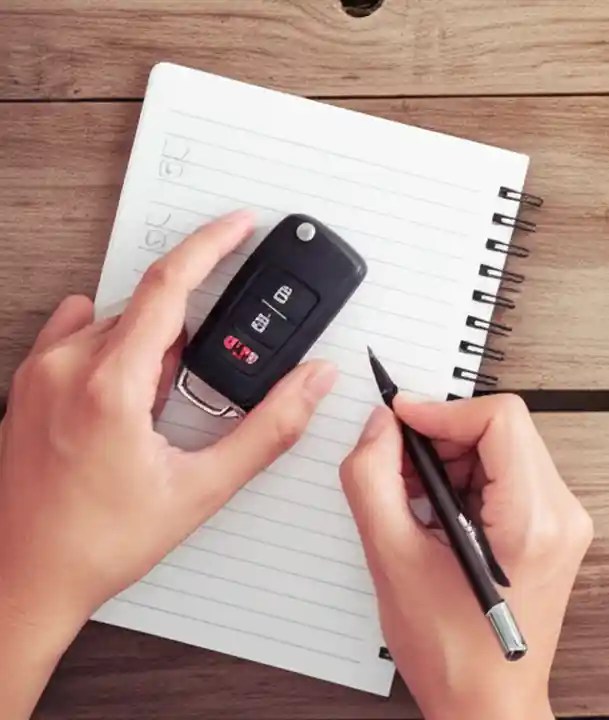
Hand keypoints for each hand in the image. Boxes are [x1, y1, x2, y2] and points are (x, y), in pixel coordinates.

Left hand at [0, 211, 336, 717]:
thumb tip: (312, 383)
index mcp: (110, 384)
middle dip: (189, 332)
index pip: (169, 285)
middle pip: (148, 308)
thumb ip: (270, 428)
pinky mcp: (25, 386)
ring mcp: (39, 375)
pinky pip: (76, 336)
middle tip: (202, 387)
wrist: (24, 579)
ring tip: (158, 412)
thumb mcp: (203, 489)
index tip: (240, 224)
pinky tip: (124, 393)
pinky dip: (112, 349)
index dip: (212, 244)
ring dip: (151, 347)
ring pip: (113, 323)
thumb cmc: (97, 544)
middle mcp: (66, 367)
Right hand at [340, 395, 592, 719]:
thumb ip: (374, 482)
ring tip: (414, 500)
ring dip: (452, 461)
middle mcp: (561, 515)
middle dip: (442, 439)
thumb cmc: (455, 656)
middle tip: (398, 469)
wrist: (488, 704)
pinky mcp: (553, 530)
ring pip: (505, 451)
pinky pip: (510, 478)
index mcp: (534, 521)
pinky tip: (437, 515)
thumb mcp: (394, 563)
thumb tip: (378, 429)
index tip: (400, 420)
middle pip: (503, 431)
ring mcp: (563, 523)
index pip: (500, 419)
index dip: (442, 410)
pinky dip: (468, 482)